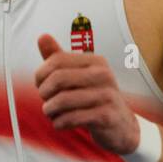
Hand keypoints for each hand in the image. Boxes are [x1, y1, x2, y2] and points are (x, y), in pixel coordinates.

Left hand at [34, 34, 140, 153]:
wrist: (121, 125)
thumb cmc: (96, 98)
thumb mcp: (79, 75)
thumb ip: (59, 58)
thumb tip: (43, 36)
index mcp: (96, 61)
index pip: (57, 60)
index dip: (41, 74)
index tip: (41, 85)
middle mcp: (104, 75)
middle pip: (58, 79)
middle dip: (44, 92)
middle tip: (45, 100)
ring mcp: (107, 96)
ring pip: (62, 100)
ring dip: (49, 110)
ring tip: (51, 113)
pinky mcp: (106, 116)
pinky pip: (72, 118)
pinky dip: (59, 123)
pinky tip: (60, 123)